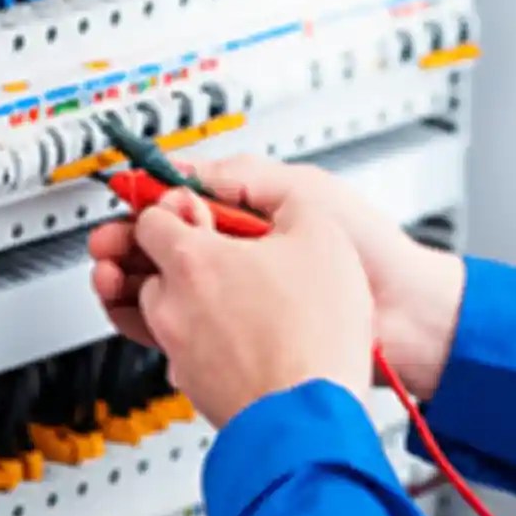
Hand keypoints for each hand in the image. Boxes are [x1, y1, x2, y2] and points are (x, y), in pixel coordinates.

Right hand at [89, 154, 466, 400]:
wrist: (407, 319)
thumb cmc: (374, 253)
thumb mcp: (307, 193)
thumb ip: (245, 177)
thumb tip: (188, 171)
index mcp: (260, 218)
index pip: (189, 208)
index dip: (152, 207)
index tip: (124, 205)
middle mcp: (249, 259)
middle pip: (172, 253)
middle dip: (132, 248)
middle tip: (108, 249)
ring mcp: (247, 302)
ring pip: (173, 294)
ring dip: (136, 286)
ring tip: (114, 279)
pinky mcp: (248, 343)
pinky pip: (191, 335)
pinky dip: (164, 328)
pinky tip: (148, 317)